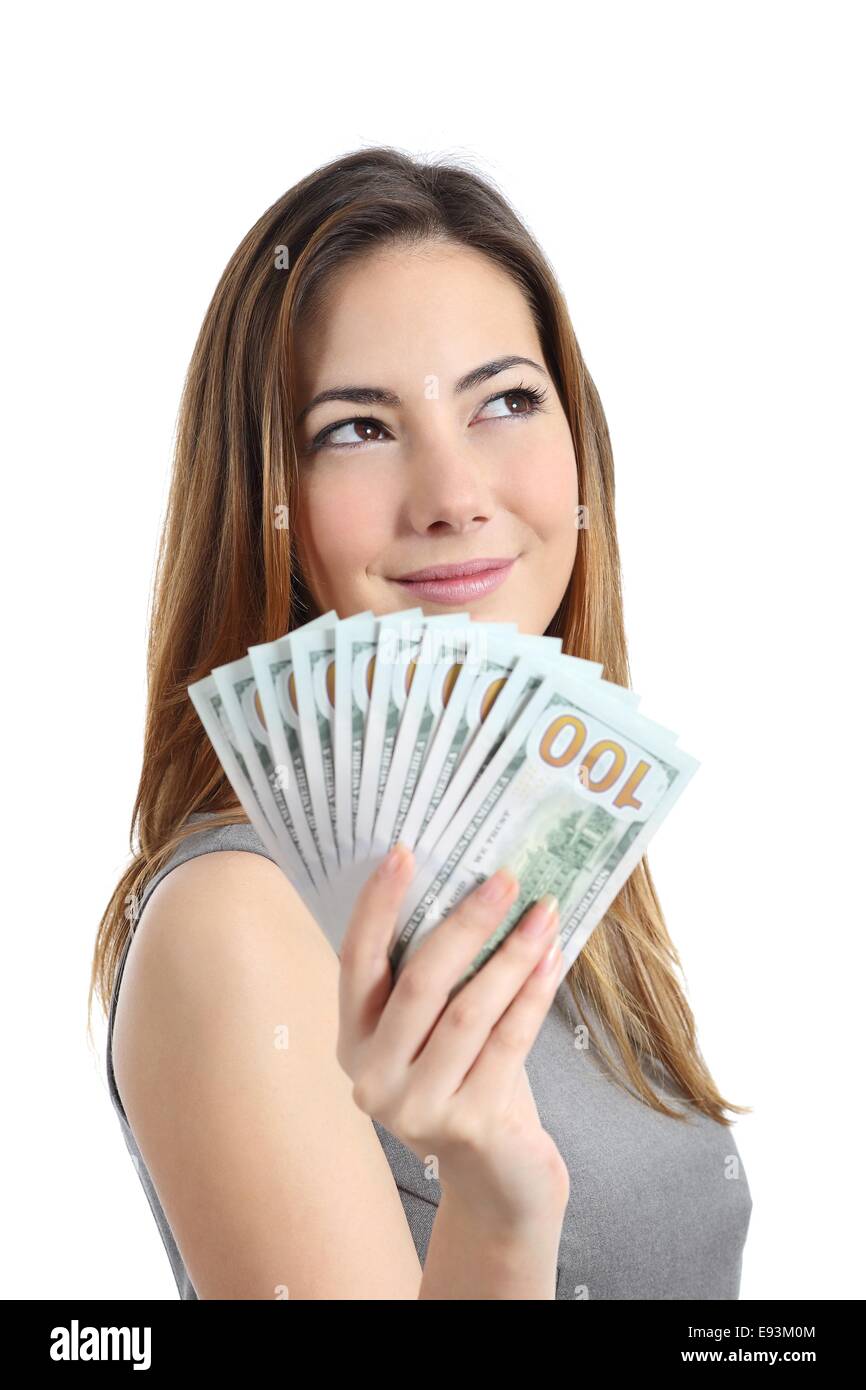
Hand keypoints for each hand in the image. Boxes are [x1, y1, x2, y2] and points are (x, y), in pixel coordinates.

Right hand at [336, 843, 569, 1230]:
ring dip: (511, 956)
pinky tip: (552, 961)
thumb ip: (436, 977)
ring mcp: (416, 1108)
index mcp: (352, 1041)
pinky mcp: (467, 1124)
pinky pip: (507, 1042)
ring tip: (543, 915)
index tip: (404, 851)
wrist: (499, 1179)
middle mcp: (372, 1077)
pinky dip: (533, 996)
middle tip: (505, 879)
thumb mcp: (433, 1031)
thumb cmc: (468, 1081)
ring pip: (468, 1011)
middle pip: (419, 981)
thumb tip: (475, 887)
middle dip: (466, 923)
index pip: (356, 960)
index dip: (376, 905)